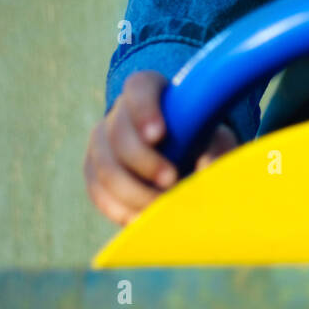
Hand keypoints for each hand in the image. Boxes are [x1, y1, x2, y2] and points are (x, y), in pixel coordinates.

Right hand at [84, 69, 238, 224]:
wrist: (181, 154)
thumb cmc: (201, 139)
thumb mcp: (214, 137)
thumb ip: (214, 148)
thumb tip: (206, 169)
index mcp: (149, 89)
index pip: (138, 89)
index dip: (144, 110)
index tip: (160, 134)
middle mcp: (119, 112)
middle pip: (118, 133)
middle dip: (144, 161)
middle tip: (172, 181)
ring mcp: (101, 142)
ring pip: (105, 166)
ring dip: (132, 191)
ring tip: (161, 207)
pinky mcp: (94, 171)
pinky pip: (98, 191)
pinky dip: (119, 208)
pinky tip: (141, 219)